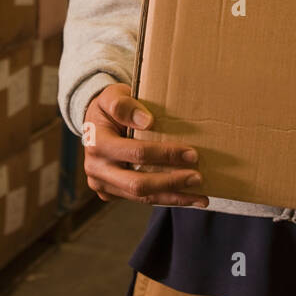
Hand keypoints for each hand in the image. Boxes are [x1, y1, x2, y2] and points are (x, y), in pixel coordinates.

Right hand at [82, 83, 207, 207]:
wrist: (94, 123)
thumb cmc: (108, 107)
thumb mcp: (112, 95)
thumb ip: (125, 105)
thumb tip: (147, 121)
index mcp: (97, 144)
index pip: (137, 153)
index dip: (165, 154)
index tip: (192, 154)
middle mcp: (96, 169)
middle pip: (138, 184)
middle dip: (171, 182)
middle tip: (198, 177)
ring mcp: (102, 184)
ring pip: (141, 198)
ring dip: (173, 198)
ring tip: (200, 197)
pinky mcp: (111, 194)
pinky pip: (140, 200)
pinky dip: (165, 199)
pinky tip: (187, 197)